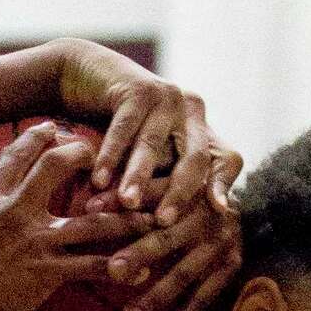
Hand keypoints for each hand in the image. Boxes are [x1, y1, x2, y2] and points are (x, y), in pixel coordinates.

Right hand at [0, 122, 151, 310]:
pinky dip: (118, 268)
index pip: (22, 150)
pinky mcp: (48, 273)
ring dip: (124, 217)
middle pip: (59, 164)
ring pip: (92, 219)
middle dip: (86, 153)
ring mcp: (34, 241)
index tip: (59, 131)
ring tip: (149, 215)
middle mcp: (14, 210)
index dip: (45, 134)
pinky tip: (140, 271)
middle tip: (103, 159)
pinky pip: (92, 267)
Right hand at [54, 38, 242, 223]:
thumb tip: (170, 231)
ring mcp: (166, 96)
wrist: (85, 78)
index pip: (226, 159)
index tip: (220, 213)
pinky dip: (109, 156)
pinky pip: (124, 129)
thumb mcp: (147, 155)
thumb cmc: (116, 130)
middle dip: (179, 192)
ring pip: (153, 145)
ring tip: (127, 204)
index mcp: (200, 130)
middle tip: (163, 223)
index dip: (225, 183)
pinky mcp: (138, 87)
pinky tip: (98, 180)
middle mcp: (190, 111)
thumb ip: (163, 181)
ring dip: (138, 177)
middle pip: (194, 158)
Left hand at [96, 175, 242, 310]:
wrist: (236, 204)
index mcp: (187, 190)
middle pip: (168, 237)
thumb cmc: (182, 195)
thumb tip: (88, 208)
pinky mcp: (229, 268)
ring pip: (184, 273)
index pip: (156, 196)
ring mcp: (221, 244)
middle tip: (113, 272)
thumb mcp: (162, 187)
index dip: (130, 203)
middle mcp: (207, 215)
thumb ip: (128, 194)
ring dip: (157, 296)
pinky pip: (204, 297)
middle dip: (141, 254)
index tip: (103, 212)